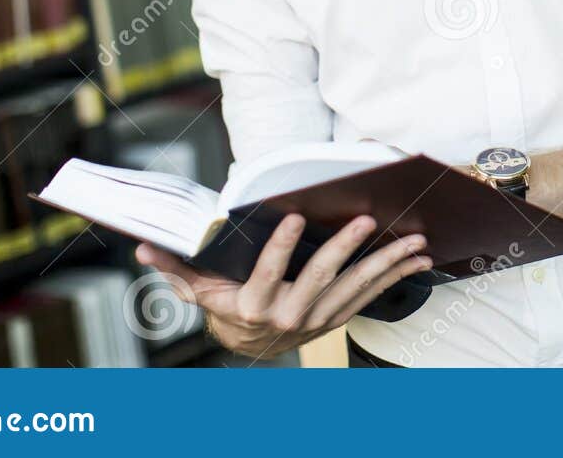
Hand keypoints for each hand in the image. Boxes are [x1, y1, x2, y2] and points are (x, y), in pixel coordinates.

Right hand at [135, 214, 431, 358]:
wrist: (251, 344)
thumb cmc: (227, 307)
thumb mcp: (199, 290)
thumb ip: (175, 267)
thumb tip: (143, 246)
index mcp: (254, 305)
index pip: (269, 273)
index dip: (281, 247)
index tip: (296, 218)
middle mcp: (290, 314)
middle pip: (320, 277)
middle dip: (345, 248)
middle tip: (365, 221)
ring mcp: (319, 317)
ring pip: (355, 286)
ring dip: (386, 262)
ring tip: (412, 240)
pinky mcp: (339, 315)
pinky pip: (372, 294)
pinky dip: (397, 276)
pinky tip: (419, 258)